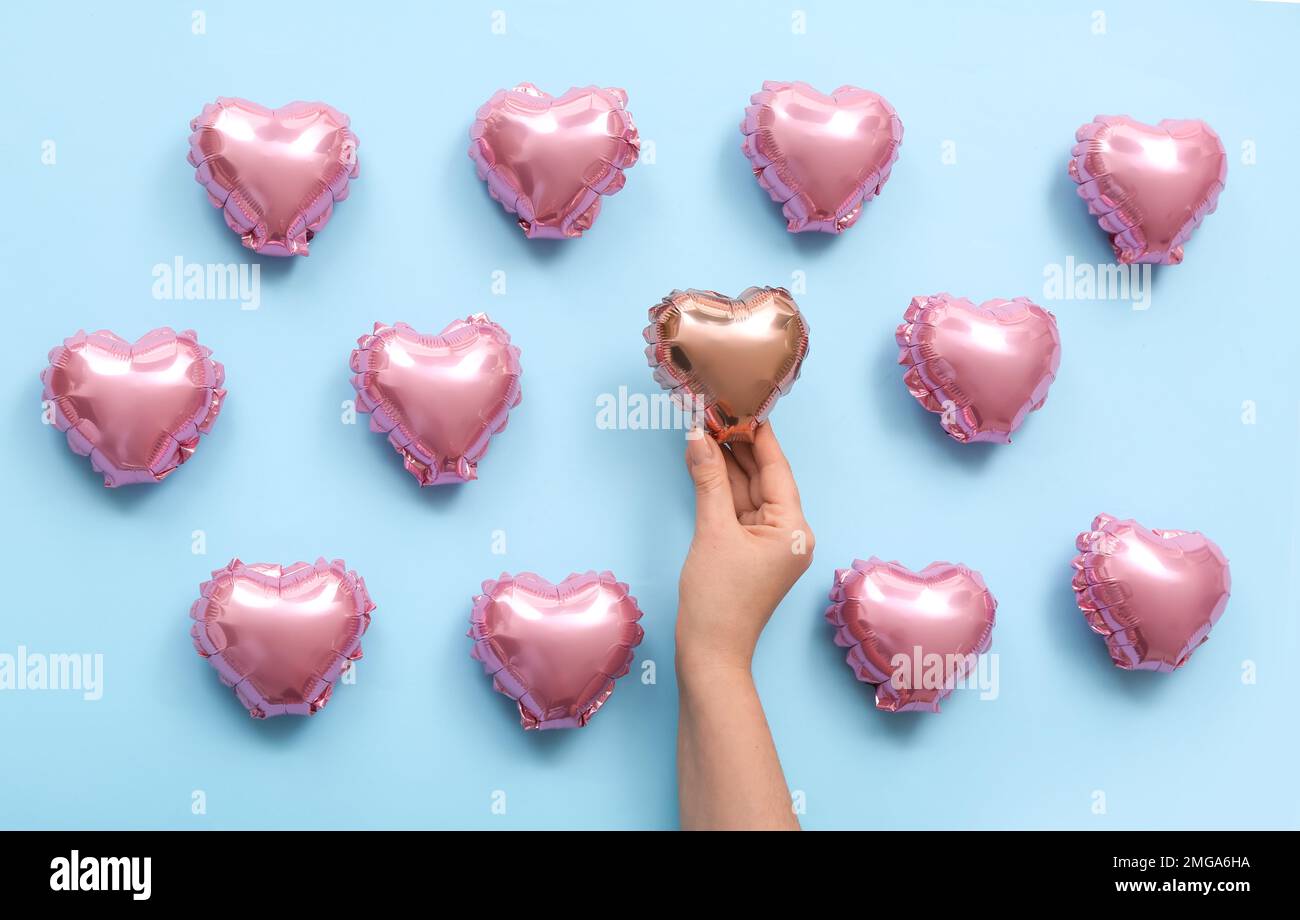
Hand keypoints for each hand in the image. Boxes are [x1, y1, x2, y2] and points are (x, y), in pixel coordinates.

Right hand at [676, 421, 814, 675]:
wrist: (709, 653)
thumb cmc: (719, 600)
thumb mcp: (713, 532)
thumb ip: (708, 480)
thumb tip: (698, 436)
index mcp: (795, 528)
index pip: (776, 468)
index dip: (757, 433)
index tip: (742, 401)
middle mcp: (790, 533)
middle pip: (763, 477)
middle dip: (737, 445)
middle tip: (713, 409)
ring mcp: (770, 544)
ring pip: (747, 492)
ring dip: (725, 464)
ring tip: (703, 427)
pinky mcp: (750, 552)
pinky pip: (738, 510)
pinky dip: (721, 489)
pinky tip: (705, 462)